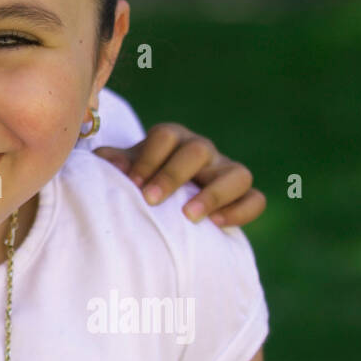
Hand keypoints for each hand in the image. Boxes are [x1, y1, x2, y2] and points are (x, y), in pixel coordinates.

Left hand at [93, 123, 265, 226]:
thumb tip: (105, 161)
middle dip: (173, 175)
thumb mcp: (128, 169)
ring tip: (190, 216)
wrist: (166, 197)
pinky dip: (241, 211)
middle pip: (199, 150)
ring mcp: (226, 171)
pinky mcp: (242, 195)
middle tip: (152, 200)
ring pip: (237, 173)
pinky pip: (255, 199)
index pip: (166, 136)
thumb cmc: (143, 179)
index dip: (149, 158)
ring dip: (213, 194)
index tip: (131, 182)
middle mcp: (203, 150)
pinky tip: (217, 225)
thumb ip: (115, 163)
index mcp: (173, 138)